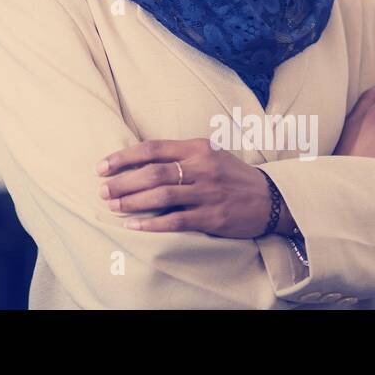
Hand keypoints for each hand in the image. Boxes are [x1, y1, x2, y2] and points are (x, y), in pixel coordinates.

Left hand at [96, 138, 274, 237]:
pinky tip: (134, 226)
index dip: (124, 157)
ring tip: (113, 206)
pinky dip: (152, 223)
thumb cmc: (231, 175)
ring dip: (132, 201)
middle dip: (122, 182)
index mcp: (197, 147)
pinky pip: (176, 220)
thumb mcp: (208, 154)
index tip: (102, 166)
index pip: (152, 149)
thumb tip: (139, 162)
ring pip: (161, 196)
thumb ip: (179, 155)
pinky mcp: (213, 216)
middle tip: (102, 189)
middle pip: (153, 173)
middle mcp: (201, 167)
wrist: (271, 198)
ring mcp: (207, 192)